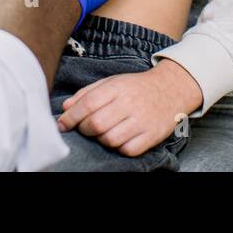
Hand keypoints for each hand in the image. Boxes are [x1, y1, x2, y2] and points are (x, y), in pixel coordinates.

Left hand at [56, 60, 200, 156]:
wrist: (171, 89)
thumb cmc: (136, 87)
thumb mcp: (111, 82)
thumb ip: (87, 93)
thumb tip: (65, 107)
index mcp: (117, 88)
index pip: (88, 104)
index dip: (71, 117)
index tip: (62, 124)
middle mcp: (130, 104)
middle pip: (97, 124)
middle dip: (84, 129)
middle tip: (84, 128)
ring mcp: (142, 121)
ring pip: (110, 140)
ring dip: (100, 139)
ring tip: (102, 133)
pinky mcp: (152, 136)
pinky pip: (128, 150)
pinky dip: (119, 148)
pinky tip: (118, 139)